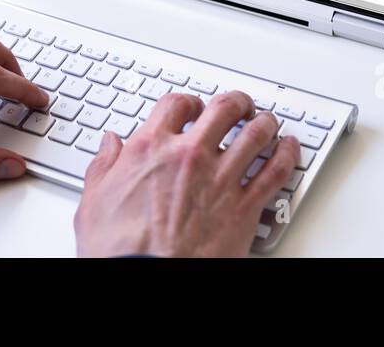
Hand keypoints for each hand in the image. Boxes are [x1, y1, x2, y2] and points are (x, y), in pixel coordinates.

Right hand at [74, 90, 299, 256]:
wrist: (146, 281)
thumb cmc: (120, 251)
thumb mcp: (94, 202)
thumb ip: (104, 166)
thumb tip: (109, 145)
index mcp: (151, 148)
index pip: (176, 104)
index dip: (188, 102)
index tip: (192, 109)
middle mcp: (190, 156)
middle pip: (224, 109)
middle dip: (235, 103)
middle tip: (238, 106)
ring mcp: (221, 179)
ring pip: (256, 134)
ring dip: (265, 123)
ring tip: (268, 122)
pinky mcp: (244, 207)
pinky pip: (276, 172)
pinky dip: (287, 155)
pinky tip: (289, 149)